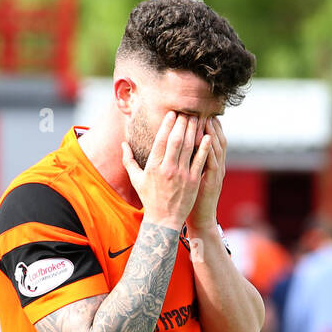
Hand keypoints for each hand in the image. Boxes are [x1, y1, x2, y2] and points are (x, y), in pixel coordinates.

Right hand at [121, 111, 211, 229]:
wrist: (164, 220)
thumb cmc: (150, 199)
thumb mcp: (136, 179)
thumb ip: (129, 160)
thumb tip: (123, 144)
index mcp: (153, 167)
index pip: (161, 140)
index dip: (167, 125)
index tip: (172, 113)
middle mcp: (167, 169)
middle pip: (176, 140)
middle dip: (182, 123)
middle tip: (187, 112)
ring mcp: (182, 174)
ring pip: (189, 147)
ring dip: (193, 130)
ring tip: (196, 119)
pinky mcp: (193, 180)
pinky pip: (200, 160)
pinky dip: (204, 147)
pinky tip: (207, 136)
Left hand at [188, 116, 225, 230]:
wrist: (201, 218)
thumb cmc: (192, 199)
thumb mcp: (192, 177)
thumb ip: (188, 161)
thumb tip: (178, 148)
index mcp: (209, 163)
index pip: (209, 139)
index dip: (205, 125)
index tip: (197, 112)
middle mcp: (216, 165)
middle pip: (215, 139)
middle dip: (209, 124)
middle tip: (202, 110)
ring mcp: (216, 173)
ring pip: (217, 148)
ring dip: (211, 133)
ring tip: (206, 118)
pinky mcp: (213, 181)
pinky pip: (214, 162)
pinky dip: (210, 150)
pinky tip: (207, 139)